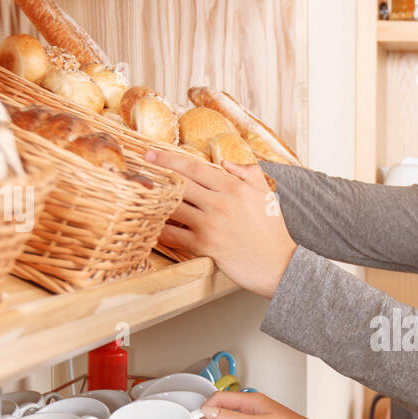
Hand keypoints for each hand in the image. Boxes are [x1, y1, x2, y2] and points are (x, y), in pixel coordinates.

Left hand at [146, 151, 295, 297]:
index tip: (151, 153)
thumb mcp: (266, 195)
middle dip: (155, 173)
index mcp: (234, 187)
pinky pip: (174, 235)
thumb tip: (226, 163)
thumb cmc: (273, 231)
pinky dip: (159, 229)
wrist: (280, 265)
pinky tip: (149, 224)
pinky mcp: (206, 246)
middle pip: (179, 182)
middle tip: (137, 169)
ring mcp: (211, 224)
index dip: (168, 158)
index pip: (194, 166)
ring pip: (173, 207)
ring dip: (154, 201)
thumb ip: (248, 173)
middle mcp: (220, 203)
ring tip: (139, 196)